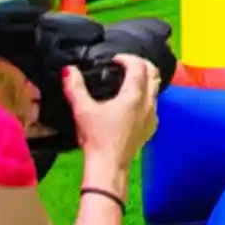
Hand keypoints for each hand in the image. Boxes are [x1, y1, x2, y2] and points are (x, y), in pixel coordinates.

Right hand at [64, 55, 160, 173]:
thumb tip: (68, 70)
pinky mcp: (151, 126)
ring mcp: (153, 115)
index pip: (139, 66)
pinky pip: (154, 104)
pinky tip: (133, 102)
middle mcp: (149, 102)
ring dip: (146, 79)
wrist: (109, 166)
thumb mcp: (83, 110)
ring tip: (129, 79)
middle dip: (141, 64)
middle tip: (126, 64)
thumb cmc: (96, 137)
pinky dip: (146, 95)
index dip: (128, 58)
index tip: (115, 60)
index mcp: (134, 95)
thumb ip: (75, 87)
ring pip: (156, 88)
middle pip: (154, 73)